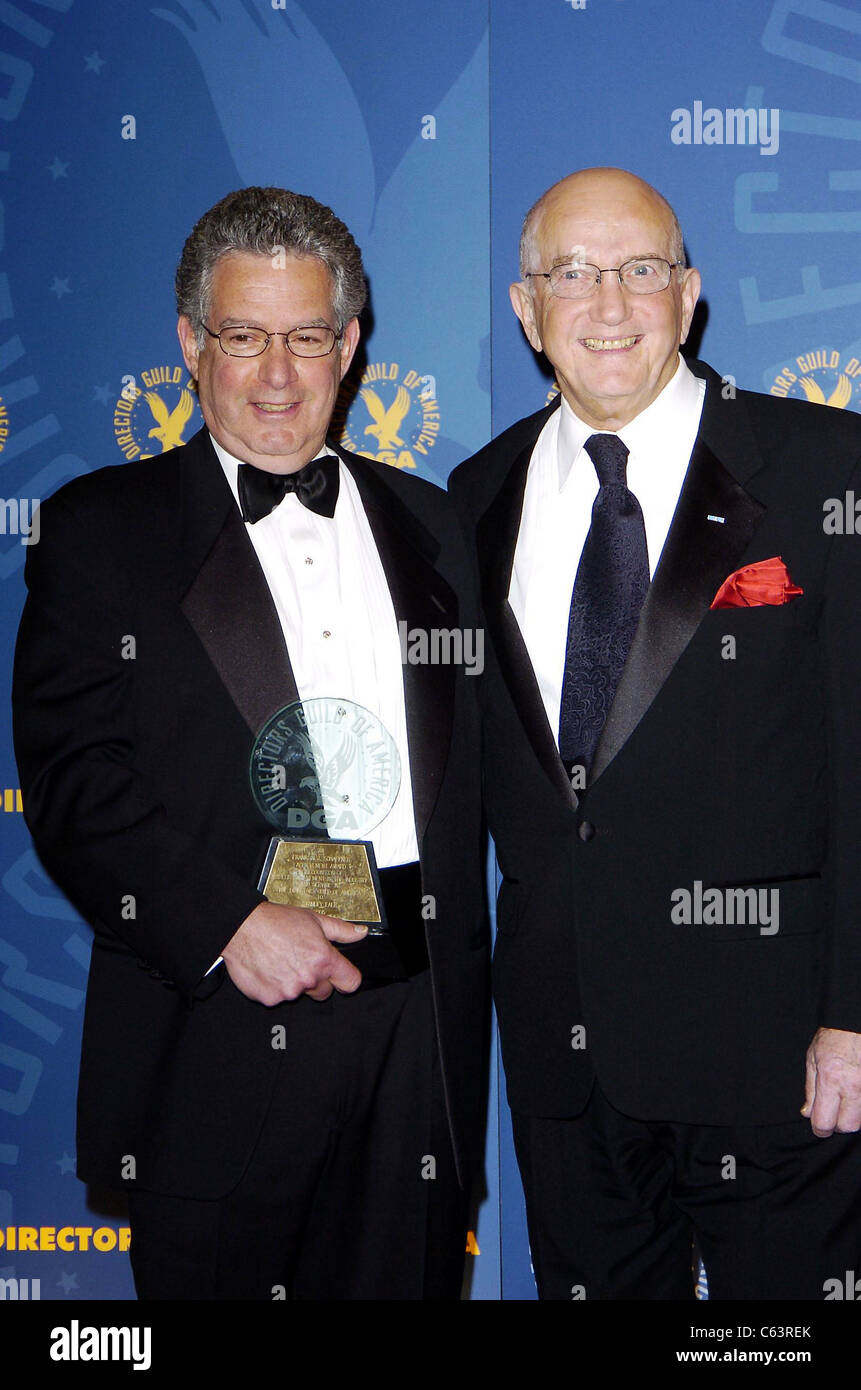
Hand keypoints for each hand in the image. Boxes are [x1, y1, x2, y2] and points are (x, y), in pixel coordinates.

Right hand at [221, 901, 366, 1004]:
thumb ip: (341, 930)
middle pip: (324, 992)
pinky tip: (269, 969)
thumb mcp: (314, 919)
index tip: (341, 975)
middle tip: (302, 961)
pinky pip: (278, 998)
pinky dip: (274, 987)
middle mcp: (308, 979)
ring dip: (294, 983)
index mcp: (324, 960)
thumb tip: (361, 933)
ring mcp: (289, 991)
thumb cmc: (276, 921)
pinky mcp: (270, 998)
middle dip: (317, 980)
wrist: (242, 927)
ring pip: (299, 994)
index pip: (351, 982)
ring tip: (282, 961)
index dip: (346, 978)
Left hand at [802, 1027, 860, 1136]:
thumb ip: (810, 1090)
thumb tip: (807, 1113)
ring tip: (845, 1099)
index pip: (825, 1122)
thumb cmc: (833, 1039)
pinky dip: (860, 1105)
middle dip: (839, 1124)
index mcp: (831, 1080)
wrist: (854, 1025)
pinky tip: (854, 1095)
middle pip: (848, 1126)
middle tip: (833, 1112)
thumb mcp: (813, 1060)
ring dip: (853, 1115)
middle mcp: (853, 1086)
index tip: (819, 1125)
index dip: (819, 1128)